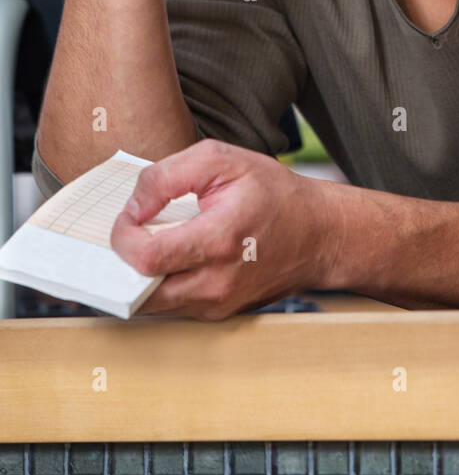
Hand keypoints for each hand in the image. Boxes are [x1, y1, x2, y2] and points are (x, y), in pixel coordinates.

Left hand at [109, 139, 338, 319]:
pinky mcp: (219, 313)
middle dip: (124, 262)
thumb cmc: (274, 193)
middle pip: (141, 292)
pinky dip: (163, 283)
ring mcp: (218, 304)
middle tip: (134, 234)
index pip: (146, 257)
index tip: (128, 217)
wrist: (319, 233)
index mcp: (219, 240)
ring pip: (152, 304)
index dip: (123, 237)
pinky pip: (173, 306)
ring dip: (141, 276)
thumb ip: (167, 176)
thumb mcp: (222, 160)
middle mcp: (217, 282)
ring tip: (154, 243)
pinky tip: (174, 257)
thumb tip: (133, 206)